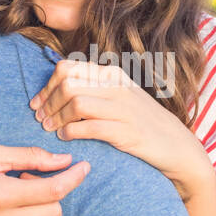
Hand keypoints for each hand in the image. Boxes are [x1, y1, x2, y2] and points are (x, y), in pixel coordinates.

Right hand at [0, 143, 90, 215]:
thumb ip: (33, 158)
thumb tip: (65, 161)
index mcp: (0, 194)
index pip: (53, 191)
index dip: (73, 178)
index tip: (83, 167)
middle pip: (52, 214)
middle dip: (50, 193)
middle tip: (28, 178)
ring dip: (40, 213)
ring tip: (18, 196)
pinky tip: (13, 214)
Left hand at [29, 60, 214, 201]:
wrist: (178, 147)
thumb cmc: (142, 122)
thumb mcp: (119, 96)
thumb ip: (94, 88)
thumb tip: (57, 88)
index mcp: (111, 74)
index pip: (66, 67)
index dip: (46, 85)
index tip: (37, 102)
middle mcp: (116, 87)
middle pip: (67, 84)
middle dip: (48, 102)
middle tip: (39, 118)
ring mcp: (123, 108)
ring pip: (76, 102)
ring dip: (56, 117)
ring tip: (49, 129)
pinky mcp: (127, 132)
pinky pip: (89, 127)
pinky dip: (70, 131)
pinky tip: (65, 137)